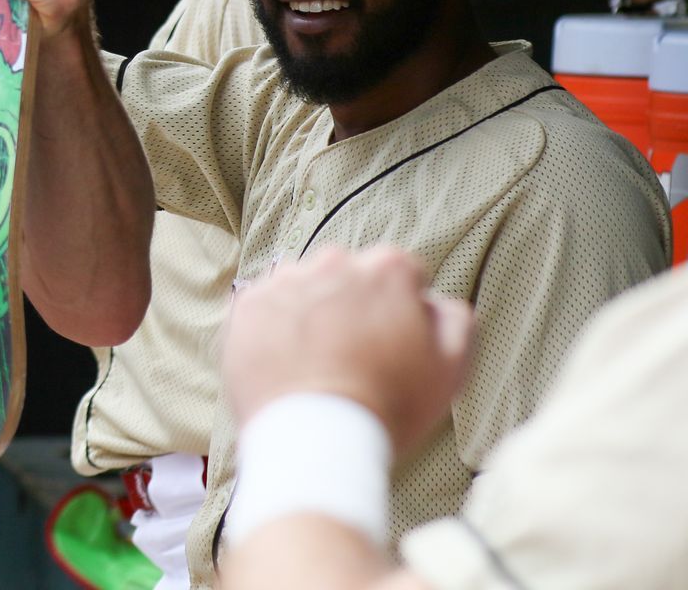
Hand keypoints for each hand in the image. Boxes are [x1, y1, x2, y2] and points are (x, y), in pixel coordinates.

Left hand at [222, 247, 474, 456]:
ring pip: (304, 287)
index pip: (400, 274)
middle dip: (353, 305)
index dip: (400, 309)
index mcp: (387, 270)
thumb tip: (432, 301)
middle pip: (348, 276)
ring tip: (318, 363)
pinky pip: (266, 307)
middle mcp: (333, 262)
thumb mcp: (450, 367)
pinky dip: (275, 328)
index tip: (392, 339)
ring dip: (312, 312)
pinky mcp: (248, 304)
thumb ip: (452, 319)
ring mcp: (285, 281)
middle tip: (354, 354)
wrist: (316, 438)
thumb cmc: (388, 406)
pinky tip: (287, 363)